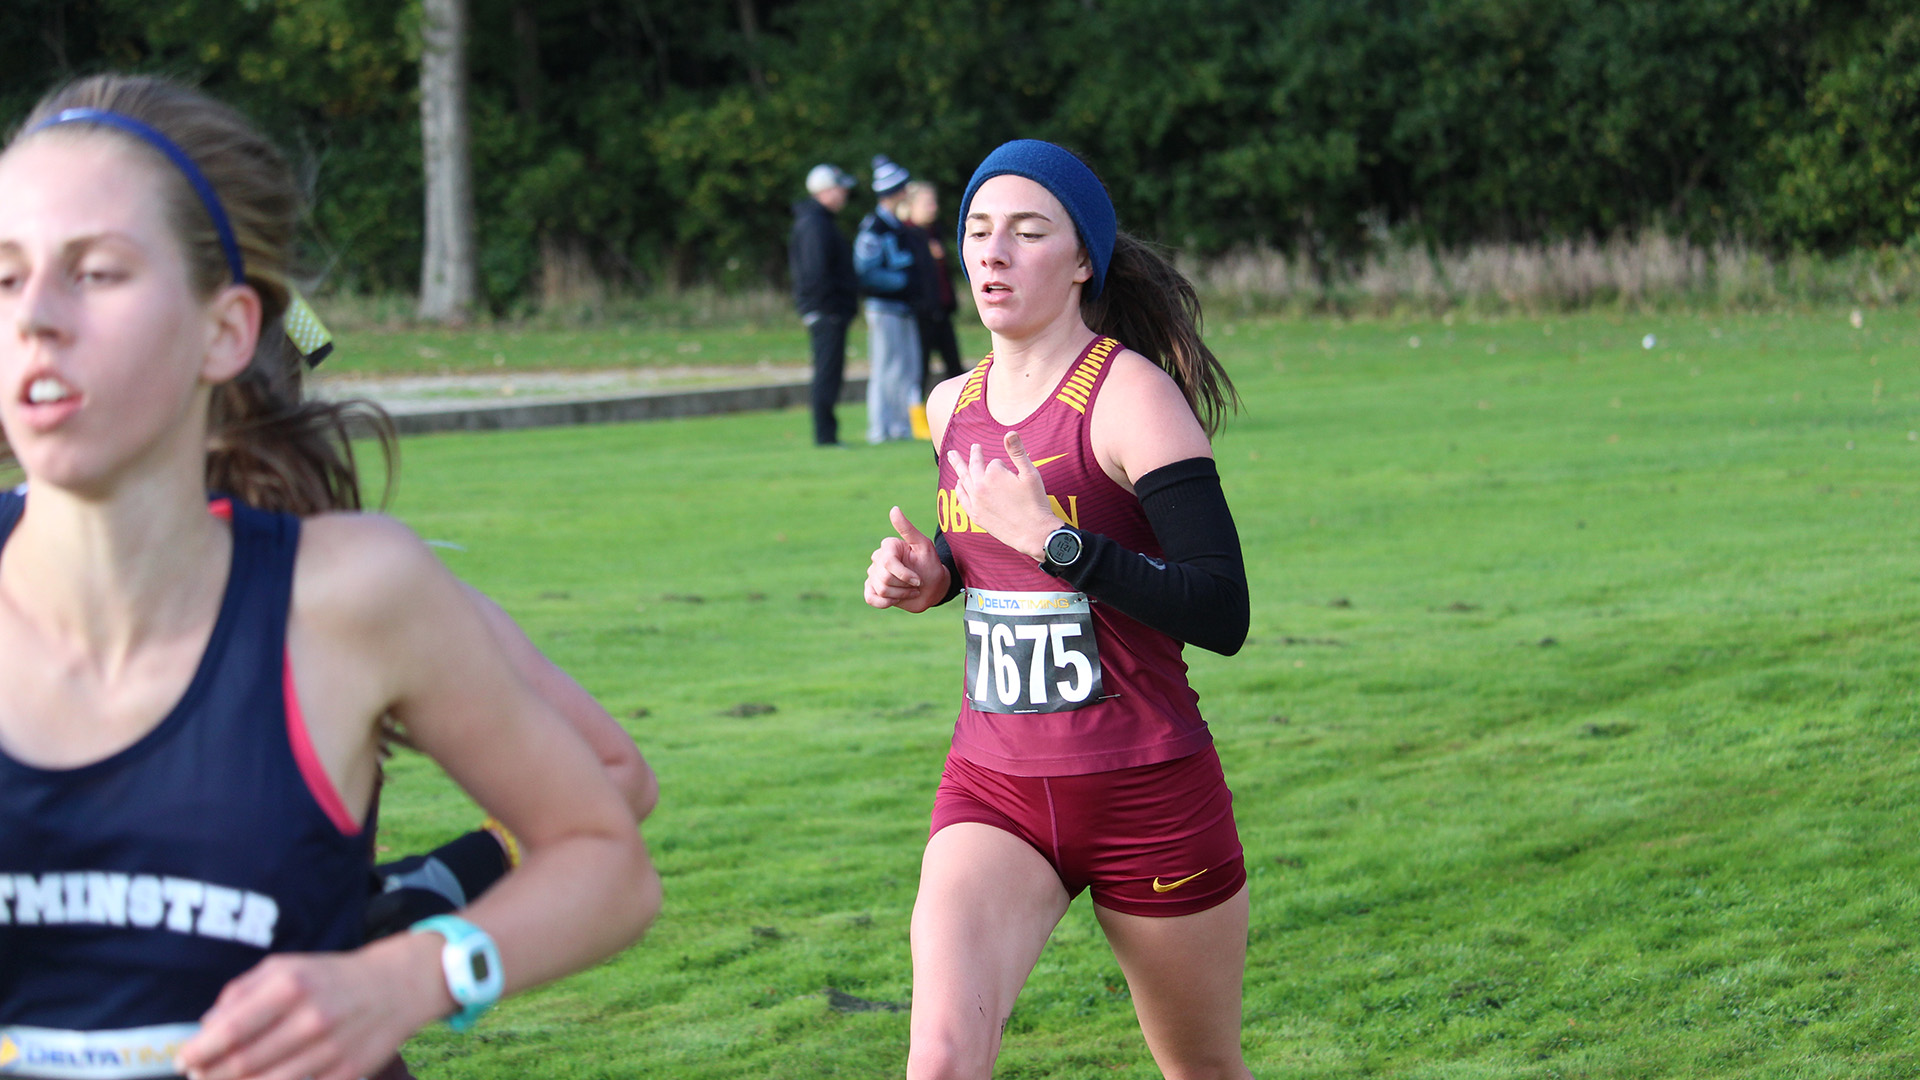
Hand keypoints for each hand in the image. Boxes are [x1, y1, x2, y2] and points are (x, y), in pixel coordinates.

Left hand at [176, 936, 448, 1079]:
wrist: (399, 986)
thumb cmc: (333, 976)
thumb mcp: (288, 966)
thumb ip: (242, 992)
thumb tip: (207, 1026)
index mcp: (292, 985)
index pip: (231, 1029)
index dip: (199, 1050)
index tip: (183, 1059)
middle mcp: (312, 1018)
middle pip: (243, 1063)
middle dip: (211, 1073)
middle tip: (198, 1074)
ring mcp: (331, 1049)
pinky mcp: (348, 1073)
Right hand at [864, 506, 949, 612]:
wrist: (932, 589)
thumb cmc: (930, 566)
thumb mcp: (923, 546)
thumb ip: (908, 529)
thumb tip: (894, 509)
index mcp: (888, 547)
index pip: (888, 563)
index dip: (904, 575)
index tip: (919, 580)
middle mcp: (878, 559)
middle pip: (884, 578)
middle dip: (904, 586)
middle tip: (916, 584)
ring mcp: (873, 575)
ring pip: (881, 590)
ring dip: (900, 595)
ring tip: (910, 590)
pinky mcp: (872, 590)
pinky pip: (870, 598)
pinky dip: (884, 603)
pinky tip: (896, 600)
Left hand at [946, 431, 1057, 561]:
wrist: (1033, 533)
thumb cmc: (1035, 503)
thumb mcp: (1030, 474)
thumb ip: (1017, 451)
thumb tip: (1009, 432)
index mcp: (994, 473)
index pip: (995, 463)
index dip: (1006, 468)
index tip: (1014, 477)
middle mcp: (980, 486)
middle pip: (974, 466)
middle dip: (974, 455)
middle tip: (974, 447)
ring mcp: (976, 501)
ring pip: (964, 479)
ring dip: (958, 466)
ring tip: (952, 456)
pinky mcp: (975, 516)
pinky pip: (962, 498)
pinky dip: (959, 489)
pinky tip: (957, 484)